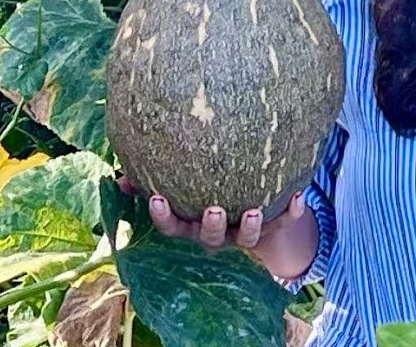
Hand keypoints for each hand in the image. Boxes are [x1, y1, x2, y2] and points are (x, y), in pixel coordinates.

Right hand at [116, 175, 306, 265]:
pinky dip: (291, 211)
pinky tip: (298, 196)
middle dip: (210, 226)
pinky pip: (283, 222)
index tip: (156, 198)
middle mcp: (217, 234)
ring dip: (249, 226)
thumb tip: (117, 176)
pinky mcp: (272, 226)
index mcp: (192, 225)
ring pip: (245, 238)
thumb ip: (150, 180)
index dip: (163, 216)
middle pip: (209, 238)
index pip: (172, 228)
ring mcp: (244, 233)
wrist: (255, 211)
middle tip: (213, 209)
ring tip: (252, 210)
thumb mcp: (180, 188)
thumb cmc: (206, 191)